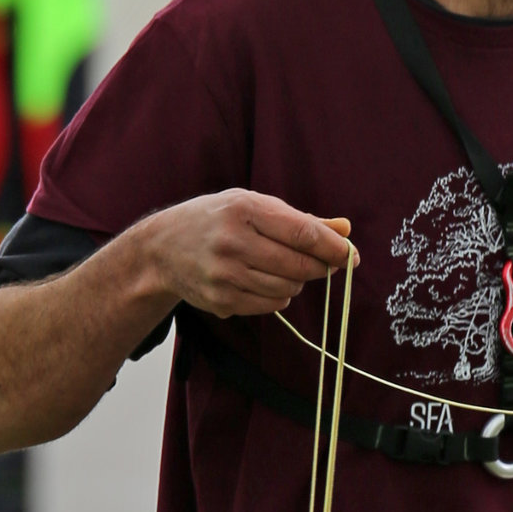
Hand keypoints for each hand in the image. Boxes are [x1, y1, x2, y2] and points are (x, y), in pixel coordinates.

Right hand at [146, 192, 355, 318]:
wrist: (162, 249)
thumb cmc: (216, 220)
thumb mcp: (253, 206)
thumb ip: (300, 220)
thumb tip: (345, 230)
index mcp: (243, 209)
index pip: (303, 232)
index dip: (333, 247)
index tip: (350, 255)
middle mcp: (232, 242)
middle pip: (299, 266)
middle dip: (320, 267)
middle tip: (323, 264)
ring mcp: (224, 275)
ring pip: (288, 288)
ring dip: (297, 282)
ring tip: (283, 268)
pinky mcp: (221, 300)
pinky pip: (271, 305)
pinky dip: (279, 296)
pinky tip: (265, 282)